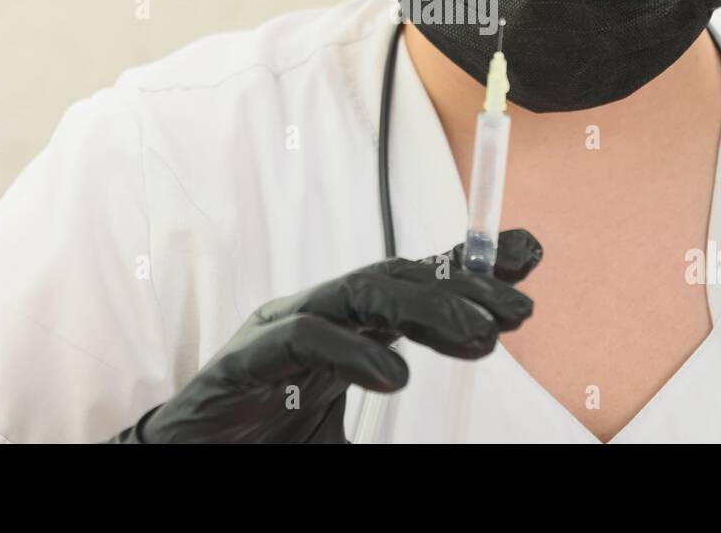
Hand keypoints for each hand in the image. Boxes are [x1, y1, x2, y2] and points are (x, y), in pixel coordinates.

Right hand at [103, 228, 542, 442]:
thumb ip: (403, 438)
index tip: (530, 258)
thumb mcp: (351, 438)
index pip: (416, 281)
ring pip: (361, 291)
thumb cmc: (268, 441)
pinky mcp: (247, 358)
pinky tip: (394, 374)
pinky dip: (352, 350)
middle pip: (399, 278)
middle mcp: (320, 314)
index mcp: (348, 326)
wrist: (190, 461)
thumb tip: (464, 445)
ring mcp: (281, 328)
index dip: (472, 265)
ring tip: (480, 338)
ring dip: (426, 308)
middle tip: (519, 311)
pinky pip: (305, 336)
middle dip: (464, 287)